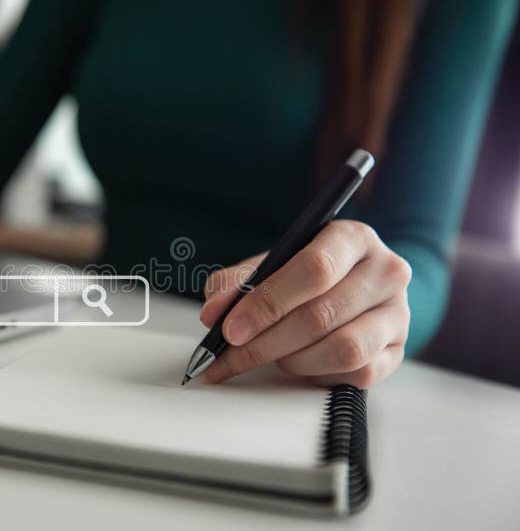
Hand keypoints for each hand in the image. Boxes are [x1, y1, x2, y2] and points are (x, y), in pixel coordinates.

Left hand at [199, 220, 410, 388]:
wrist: (356, 287)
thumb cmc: (307, 275)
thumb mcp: (270, 265)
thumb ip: (236, 283)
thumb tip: (212, 314)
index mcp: (352, 238)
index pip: (314, 270)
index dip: (266, 303)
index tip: (229, 329)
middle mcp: (385, 271)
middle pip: (321, 315)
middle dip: (264, 341)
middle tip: (231, 355)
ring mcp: (397, 313)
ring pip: (342, 349)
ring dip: (293, 360)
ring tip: (270, 356)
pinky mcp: (398, 350)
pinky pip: (356, 374)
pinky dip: (318, 374)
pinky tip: (300, 364)